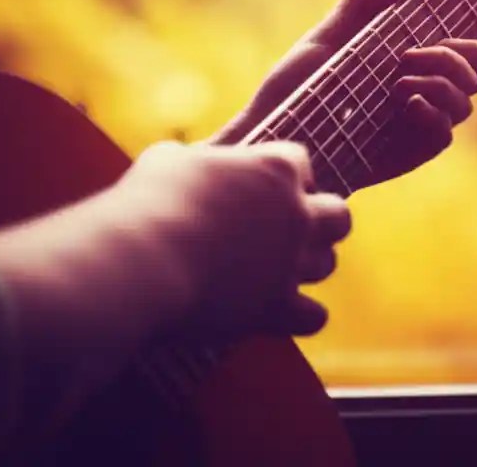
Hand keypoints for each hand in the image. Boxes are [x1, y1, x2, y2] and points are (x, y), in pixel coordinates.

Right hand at [118, 141, 348, 339]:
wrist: (138, 261)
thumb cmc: (145, 203)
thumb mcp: (169, 160)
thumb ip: (198, 161)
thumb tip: (193, 166)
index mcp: (274, 169)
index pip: (299, 161)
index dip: (284, 175)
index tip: (265, 188)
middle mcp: (295, 213)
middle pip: (338, 214)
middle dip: (320, 221)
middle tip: (288, 230)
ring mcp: (291, 261)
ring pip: (328, 263)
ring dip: (306, 266)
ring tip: (274, 270)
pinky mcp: (278, 306)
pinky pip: (316, 316)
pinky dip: (300, 316)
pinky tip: (276, 311)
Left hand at [210, 0, 476, 187]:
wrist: (279, 132)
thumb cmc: (299, 86)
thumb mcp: (328, 36)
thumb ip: (364, 3)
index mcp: (413, 65)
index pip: (470, 56)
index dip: (472, 47)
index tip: (441, 35)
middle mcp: (424, 94)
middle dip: (453, 59)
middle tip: (408, 55)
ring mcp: (420, 125)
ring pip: (464, 105)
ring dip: (440, 84)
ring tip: (398, 82)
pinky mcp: (411, 152)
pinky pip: (445, 134)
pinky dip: (434, 114)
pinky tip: (407, 103)